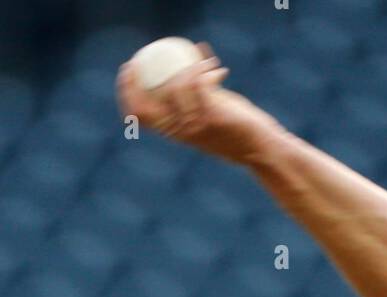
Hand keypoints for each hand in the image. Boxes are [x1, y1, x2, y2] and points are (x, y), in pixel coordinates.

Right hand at [116, 41, 284, 164]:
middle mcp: (179, 131)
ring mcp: (194, 125)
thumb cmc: (233, 129)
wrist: (258, 149)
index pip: (138, 114)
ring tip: (205, 62)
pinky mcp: (211, 116)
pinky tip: (215, 67)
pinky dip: (205, 69)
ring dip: (189, 67)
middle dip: (135, 78)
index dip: (127, 91)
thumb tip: (190, 60)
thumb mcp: (207, 113)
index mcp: (174, 132)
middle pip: (145, 104)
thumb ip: (196, 95)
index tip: (128, 69)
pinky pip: (198, 82)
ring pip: (175, 85)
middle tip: (142, 56)